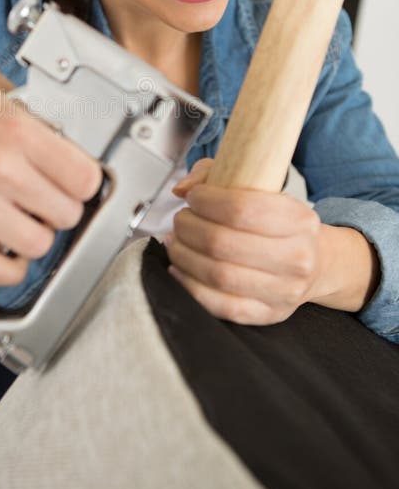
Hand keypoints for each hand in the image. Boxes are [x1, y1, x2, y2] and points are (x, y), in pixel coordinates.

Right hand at [0, 61, 101, 284]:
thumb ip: (22, 98)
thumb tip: (52, 119)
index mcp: (15, 127)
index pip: (85, 174)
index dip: (85, 179)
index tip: (77, 178)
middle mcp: (0, 167)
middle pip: (69, 212)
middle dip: (63, 207)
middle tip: (48, 198)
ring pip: (39, 244)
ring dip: (37, 236)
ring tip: (25, 221)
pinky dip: (9, 267)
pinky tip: (4, 249)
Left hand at [165, 158, 322, 324]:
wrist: (313, 262)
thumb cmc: (277, 222)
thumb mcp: (260, 187)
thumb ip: (215, 174)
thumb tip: (182, 189)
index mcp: (299, 220)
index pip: (242, 209)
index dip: (207, 202)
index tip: (193, 197)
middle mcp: (297, 258)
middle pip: (223, 243)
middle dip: (189, 228)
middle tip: (180, 220)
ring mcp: (284, 291)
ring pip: (218, 275)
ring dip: (184, 256)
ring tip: (176, 242)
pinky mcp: (268, 314)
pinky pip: (221, 305)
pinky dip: (191, 286)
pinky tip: (180, 269)